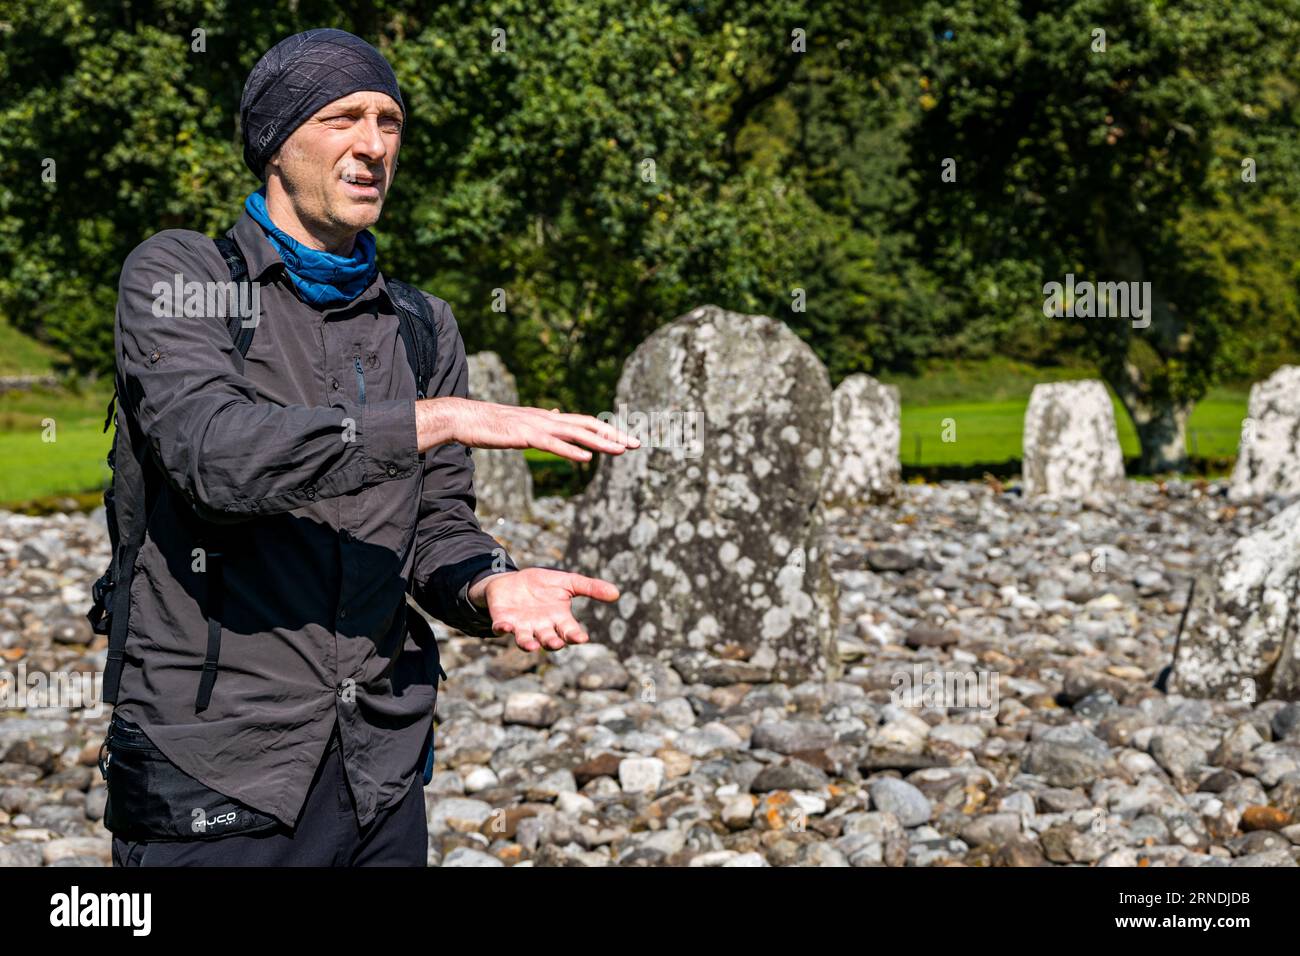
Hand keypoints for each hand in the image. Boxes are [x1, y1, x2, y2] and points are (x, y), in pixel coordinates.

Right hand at [416, 397, 638, 460]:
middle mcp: (549, 418)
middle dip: (614, 434)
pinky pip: (553, 445)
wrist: (467, 418)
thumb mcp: (524, 421)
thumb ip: (546, 420)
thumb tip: (561, 413)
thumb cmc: (493, 424)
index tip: (627, 439)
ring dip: (601, 442)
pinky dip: (572, 452)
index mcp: (550, 417)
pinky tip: (587, 459)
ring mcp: (538, 427)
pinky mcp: (525, 437)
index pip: (586, 422)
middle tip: (637, 444)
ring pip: (577, 434)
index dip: (608, 430)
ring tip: (621, 450)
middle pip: (589, 425)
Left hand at [470, 567, 619, 651]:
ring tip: (531, 645)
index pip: (569, 631)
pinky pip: (502, 628)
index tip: (581, 638)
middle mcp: (541, 627)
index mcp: (559, 619)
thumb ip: (590, 588)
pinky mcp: (503, 620)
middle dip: (552, 642)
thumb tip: (617, 593)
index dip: (575, 636)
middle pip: (548, 639)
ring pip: (525, 640)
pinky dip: (503, 629)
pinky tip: (505, 627)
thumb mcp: (568, 582)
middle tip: (556, 643)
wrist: (512, 582)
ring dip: (527, 644)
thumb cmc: (542, 585)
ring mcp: (522, 626)